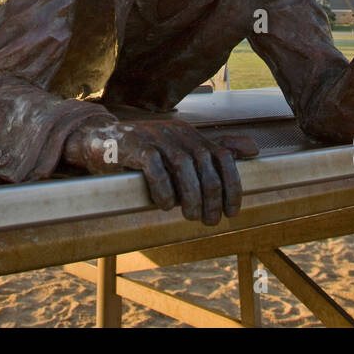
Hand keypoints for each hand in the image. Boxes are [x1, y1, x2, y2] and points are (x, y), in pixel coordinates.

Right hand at [63, 120, 258, 225]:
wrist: (100, 140)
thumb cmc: (143, 150)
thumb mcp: (180, 149)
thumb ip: (214, 149)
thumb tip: (253, 149)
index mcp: (191, 134)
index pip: (222, 156)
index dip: (232, 185)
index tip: (232, 211)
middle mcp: (177, 132)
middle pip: (205, 164)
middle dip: (212, 197)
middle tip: (210, 221)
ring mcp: (155, 137)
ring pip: (184, 166)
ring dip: (192, 196)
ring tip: (191, 217)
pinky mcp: (135, 145)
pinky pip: (155, 167)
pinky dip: (164, 189)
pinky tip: (165, 204)